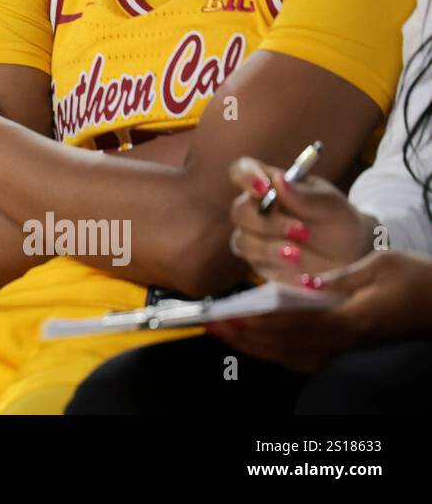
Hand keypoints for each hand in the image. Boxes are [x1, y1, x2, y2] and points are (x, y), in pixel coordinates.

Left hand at [207, 250, 431, 372]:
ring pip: (291, 356)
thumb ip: (338, 278)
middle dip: (247, 336)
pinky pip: (301, 357)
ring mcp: (344, 347)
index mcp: (352, 319)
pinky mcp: (343, 347)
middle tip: (213, 323)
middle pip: (287, 346)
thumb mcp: (378, 266)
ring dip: (255, 345)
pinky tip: (254, 339)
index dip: (262, 322)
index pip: (297, 325)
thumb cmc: (414, 279)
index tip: (233, 314)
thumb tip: (302, 285)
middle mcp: (344, 340)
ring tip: (224, 330)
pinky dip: (273, 350)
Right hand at [227, 156, 377, 282]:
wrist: (350, 253)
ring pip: (243, 241)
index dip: (245, 177)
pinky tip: (304, 274)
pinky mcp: (261, 261)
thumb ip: (304, 196)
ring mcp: (254, 236)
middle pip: (240, 211)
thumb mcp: (330, 204)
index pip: (242, 170)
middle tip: (301, 231)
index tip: (263, 189)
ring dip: (268, 248)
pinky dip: (281, 268)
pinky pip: (259, 265)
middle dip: (267, 222)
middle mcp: (255, 208)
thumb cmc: (337, 218)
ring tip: (298, 255)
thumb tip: (278, 180)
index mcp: (269, 183)